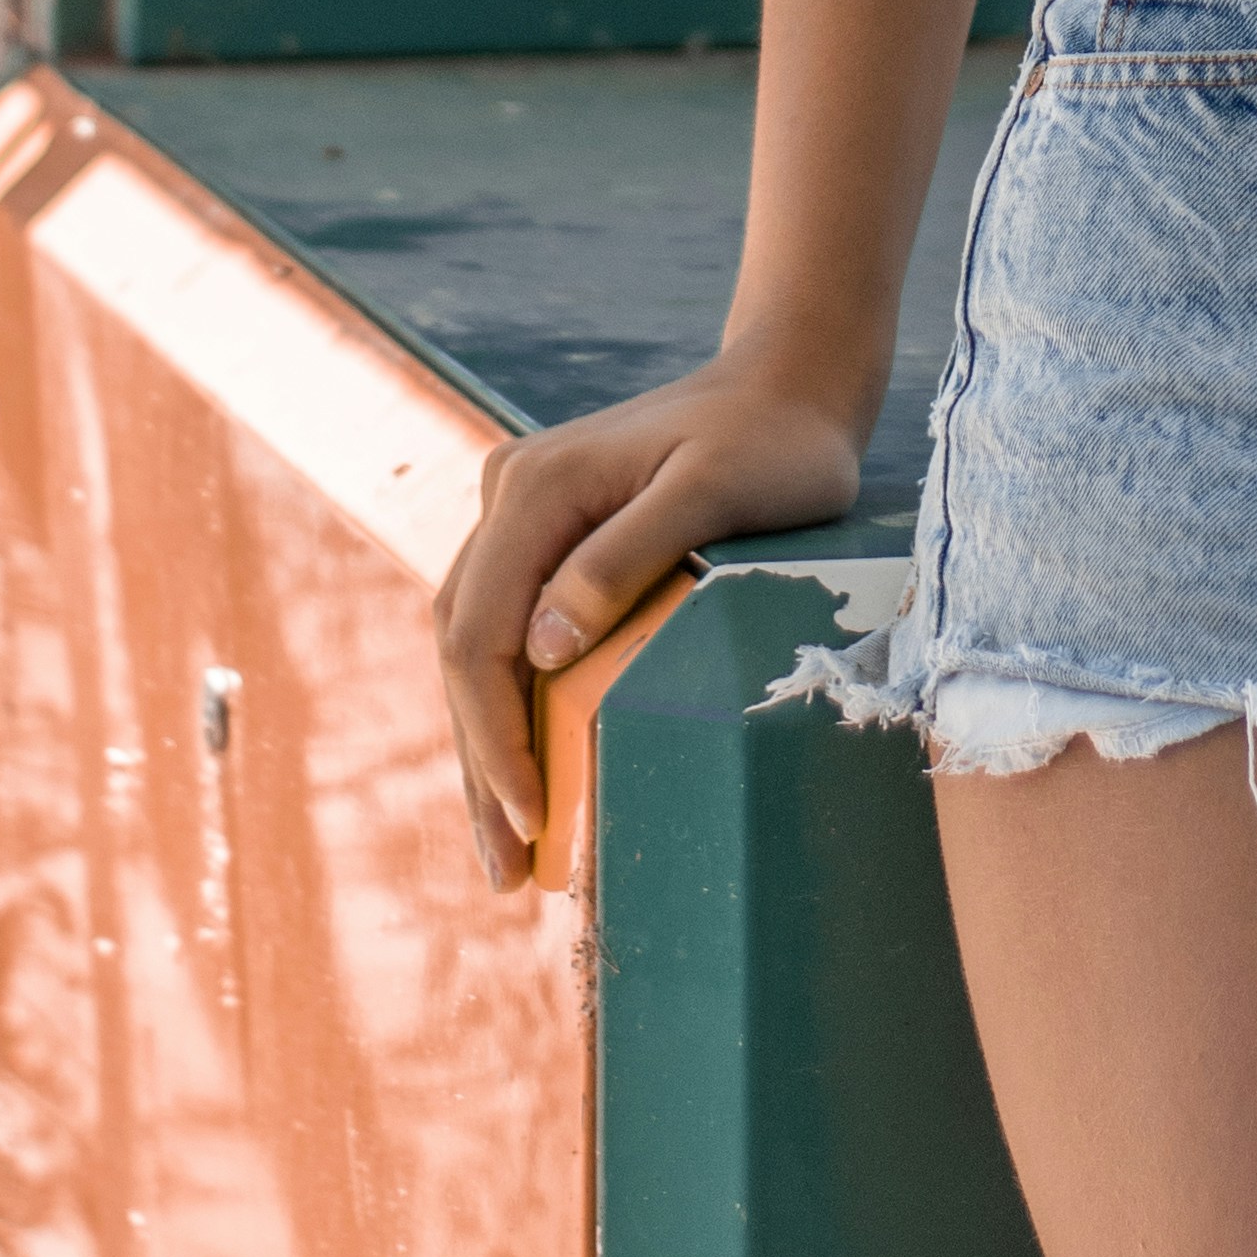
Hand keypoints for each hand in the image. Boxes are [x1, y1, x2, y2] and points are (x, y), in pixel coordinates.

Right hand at [432, 355, 867, 889]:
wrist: (792, 383)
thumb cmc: (772, 441)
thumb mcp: (713, 488)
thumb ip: (625, 553)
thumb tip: (543, 645)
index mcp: (537, 486)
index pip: (480, 631)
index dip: (493, 735)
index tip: (528, 820)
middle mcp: (512, 494)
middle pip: (464, 646)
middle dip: (480, 763)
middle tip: (507, 872)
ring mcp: (526, 511)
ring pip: (476, 643)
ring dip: (485, 745)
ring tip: (506, 849)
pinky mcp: (552, 532)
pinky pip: (510, 627)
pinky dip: (513, 704)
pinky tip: (528, 768)